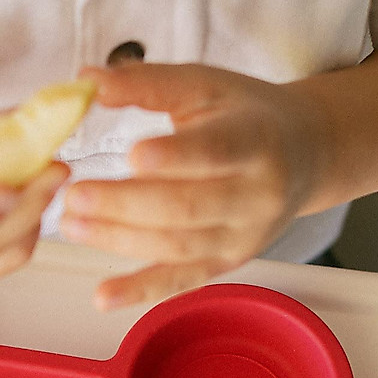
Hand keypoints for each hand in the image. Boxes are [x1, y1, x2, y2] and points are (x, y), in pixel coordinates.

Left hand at [59, 63, 326, 309]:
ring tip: (72, 226)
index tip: (131, 156)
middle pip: (188, 206)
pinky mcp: (227, 262)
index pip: (215, 152)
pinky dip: (140, 291)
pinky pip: (181, 281)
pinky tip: (102, 296)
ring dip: (119, 240)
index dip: (175, 157)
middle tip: (74, 196)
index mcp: (255, 139)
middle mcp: (256, 194)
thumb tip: (88, 81)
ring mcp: (243, 235)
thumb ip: (150, 84)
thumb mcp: (208, 86)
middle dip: (126, 204)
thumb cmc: (245, 115)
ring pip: (178, 245)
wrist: (306, 156)